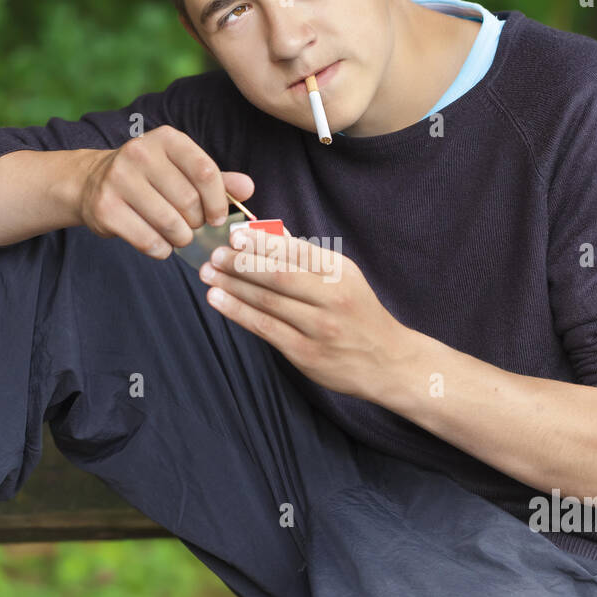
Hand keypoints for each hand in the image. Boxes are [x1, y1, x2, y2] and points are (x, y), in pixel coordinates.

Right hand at [75, 126, 254, 256]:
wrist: (92, 182)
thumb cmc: (149, 178)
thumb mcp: (181, 170)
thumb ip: (216, 179)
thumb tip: (248, 188)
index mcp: (166, 139)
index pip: (205, 171)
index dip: (218, 201)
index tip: (218, 217)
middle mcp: (140, 153)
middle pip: (189, 201)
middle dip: (197, 223)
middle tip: (192, 226)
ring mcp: (119, 180)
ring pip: (171, 224)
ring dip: (182, 239)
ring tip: (179, 236)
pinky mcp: (106, 208)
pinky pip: (149, 241)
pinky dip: (162, 250)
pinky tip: (160, 243)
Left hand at [199, 226, 405, 399]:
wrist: (388, 362)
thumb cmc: (359, 314)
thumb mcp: (344, 278)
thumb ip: (308, 258)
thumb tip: (269, 235)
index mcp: (339, 273)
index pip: (295, 251)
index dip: (261, 242)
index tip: (234, 235)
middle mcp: (331, 297)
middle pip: (278, 274)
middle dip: (241, 262)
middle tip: (214, 254)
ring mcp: (319, 327)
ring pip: (268, 301)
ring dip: (233, 286)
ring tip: (209, 275)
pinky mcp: (306, 353)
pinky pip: (266, 329)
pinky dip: (238, 312)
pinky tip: (218, 300)